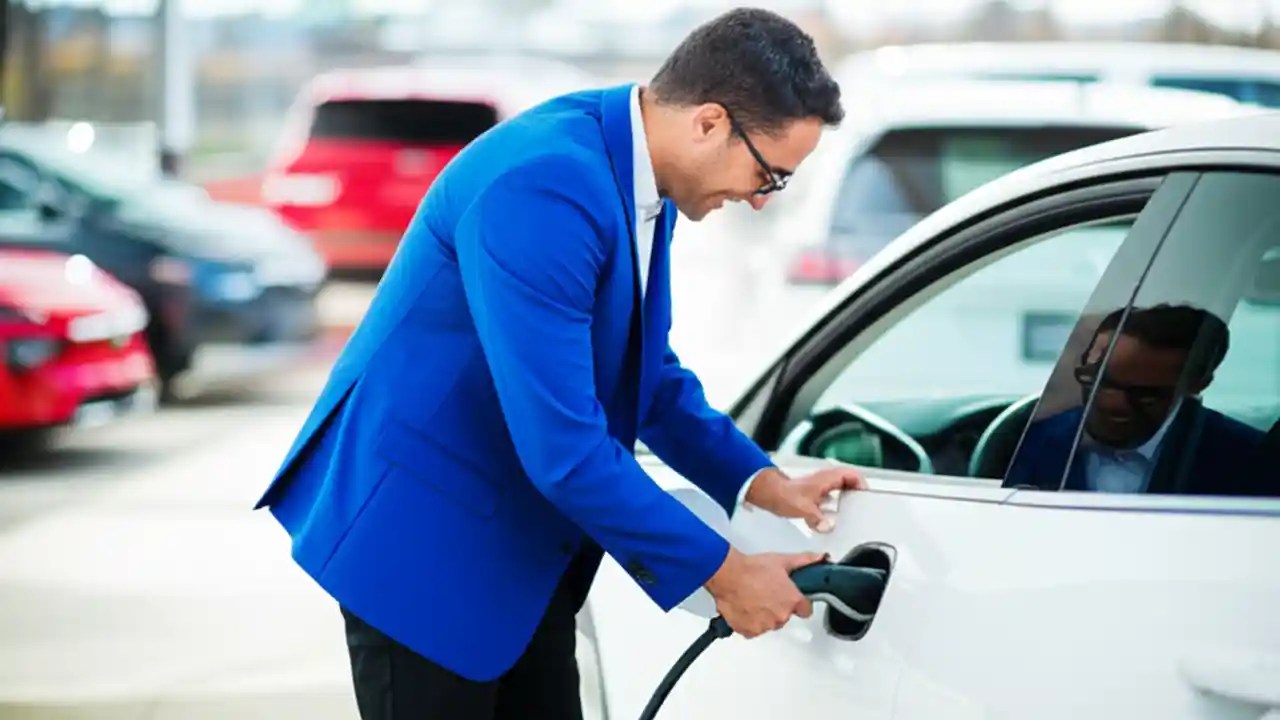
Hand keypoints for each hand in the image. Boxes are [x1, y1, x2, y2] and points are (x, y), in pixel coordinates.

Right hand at [703, 547, 826, 637]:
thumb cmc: (752, 569)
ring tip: (753, 598)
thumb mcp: (782, 561)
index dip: (799, 603)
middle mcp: (781, 617)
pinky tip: (745, 606)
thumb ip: (805, 561)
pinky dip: (750, 621)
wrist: (728, 575)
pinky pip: (753, 629)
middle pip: (785, 616)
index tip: (791, 598)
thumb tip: (820, 558)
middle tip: (767, 592)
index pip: (805, 610)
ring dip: (764, 614)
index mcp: (792, 601)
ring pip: (769, 623)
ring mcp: (765, 626)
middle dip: (778, 607)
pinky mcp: (749, 631)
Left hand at [746, 466, 866, 531]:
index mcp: (826, 478)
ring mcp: (819, 486)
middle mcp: (824, 480)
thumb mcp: (803, 508)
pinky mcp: (813, 493)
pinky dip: (835, 504)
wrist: (768, 492)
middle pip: (848, 481)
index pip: (851, 474)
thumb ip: (816, 518)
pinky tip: (832, 517)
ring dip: (846, 497)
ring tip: (851, 511)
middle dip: (856, 491)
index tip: (867, 494)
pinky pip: (830, 496)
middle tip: (862, 503)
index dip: (862, 483)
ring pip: (839, 488)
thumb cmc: (783, 494)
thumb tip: (828, 526)